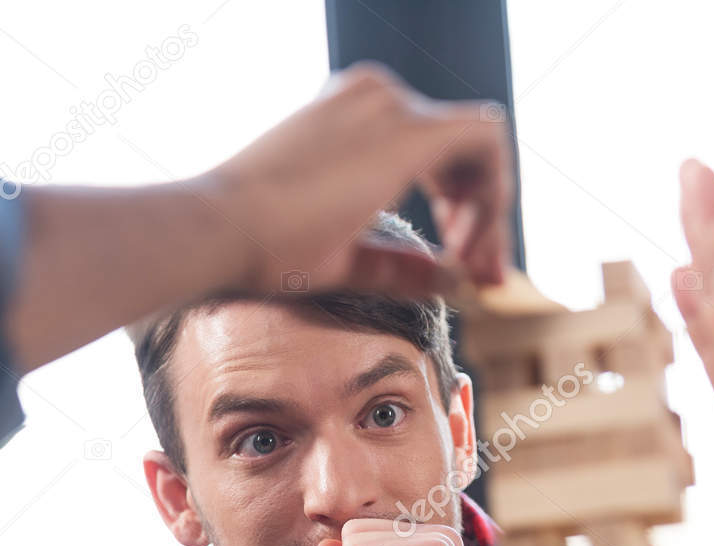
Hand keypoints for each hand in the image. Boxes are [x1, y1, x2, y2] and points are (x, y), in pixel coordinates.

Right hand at [207, 64, 512, 296]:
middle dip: (485, 214)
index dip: (465, 207)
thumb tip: (454, 281)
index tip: (465, 263)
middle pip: (464, 148)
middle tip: (487, 274)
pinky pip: (488, 142)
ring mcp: (391, 105)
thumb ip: (402, 265)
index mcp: (355, 115)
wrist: (220, 230)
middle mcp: (377, 97)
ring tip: (473, 266)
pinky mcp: (407, 128)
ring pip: (483, 143)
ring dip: (490, 211)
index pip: (436, 150)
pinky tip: (469, 247)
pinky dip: (493, 196)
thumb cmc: (261, 248)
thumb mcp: (346, 256)